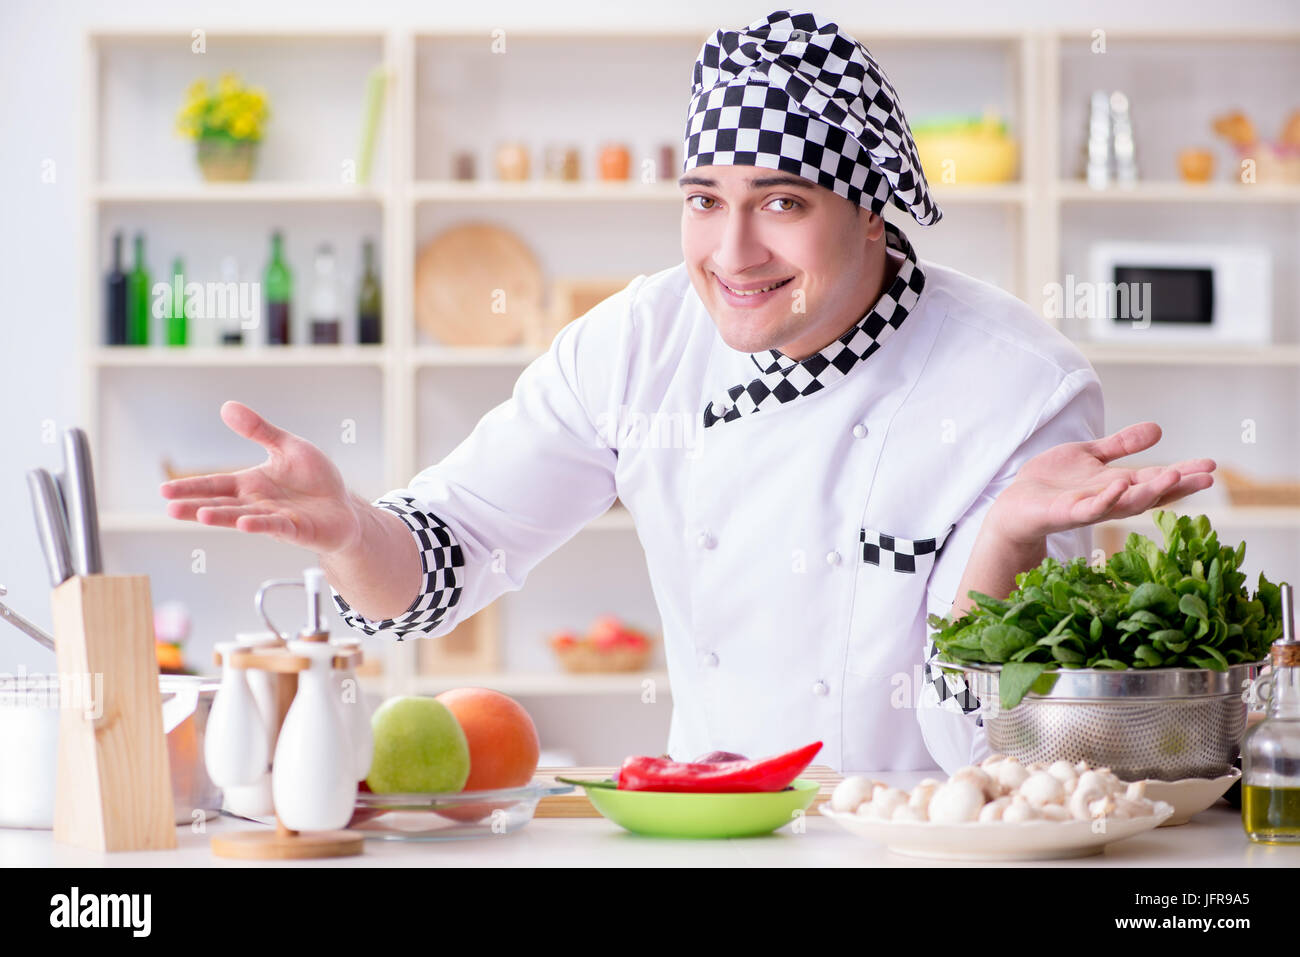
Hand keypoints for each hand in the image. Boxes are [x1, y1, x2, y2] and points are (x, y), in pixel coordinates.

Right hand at [159, 401, 363, 554]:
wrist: (344, 507)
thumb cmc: (315, 480)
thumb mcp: (287, 447)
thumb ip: (259, 430)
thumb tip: (227, 406)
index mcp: (251, 484)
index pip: (216, 485)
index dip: (192, 488)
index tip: (164, 491)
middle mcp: (257, 504)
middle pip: (222, 504)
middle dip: (196, 506)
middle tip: (170, 508)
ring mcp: (275, 519)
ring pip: (243, 517)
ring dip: (223, 517)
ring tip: (200, 515)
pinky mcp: (296, 530)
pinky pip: (276, 527)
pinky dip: (260, 525)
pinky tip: (245, 524)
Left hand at [987, 421, 1215, 545]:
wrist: (1015, 505)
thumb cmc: (1052, 483)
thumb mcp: (1090, 455)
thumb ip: (1121, 445)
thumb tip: (1158, 428)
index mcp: (1117, 485)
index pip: (1156, 479)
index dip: (1184, 473)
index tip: (1211, 466)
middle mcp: (1109, 499)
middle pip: (1150, 493)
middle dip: (1179, 485)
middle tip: (1209, 476)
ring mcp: (1090, 508)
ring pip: (1126, 503)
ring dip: (1150, 492)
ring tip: (1175, 478)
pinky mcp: (1066, 513)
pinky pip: (1090, 509)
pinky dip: (1106, 499)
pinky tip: (1120, 485)